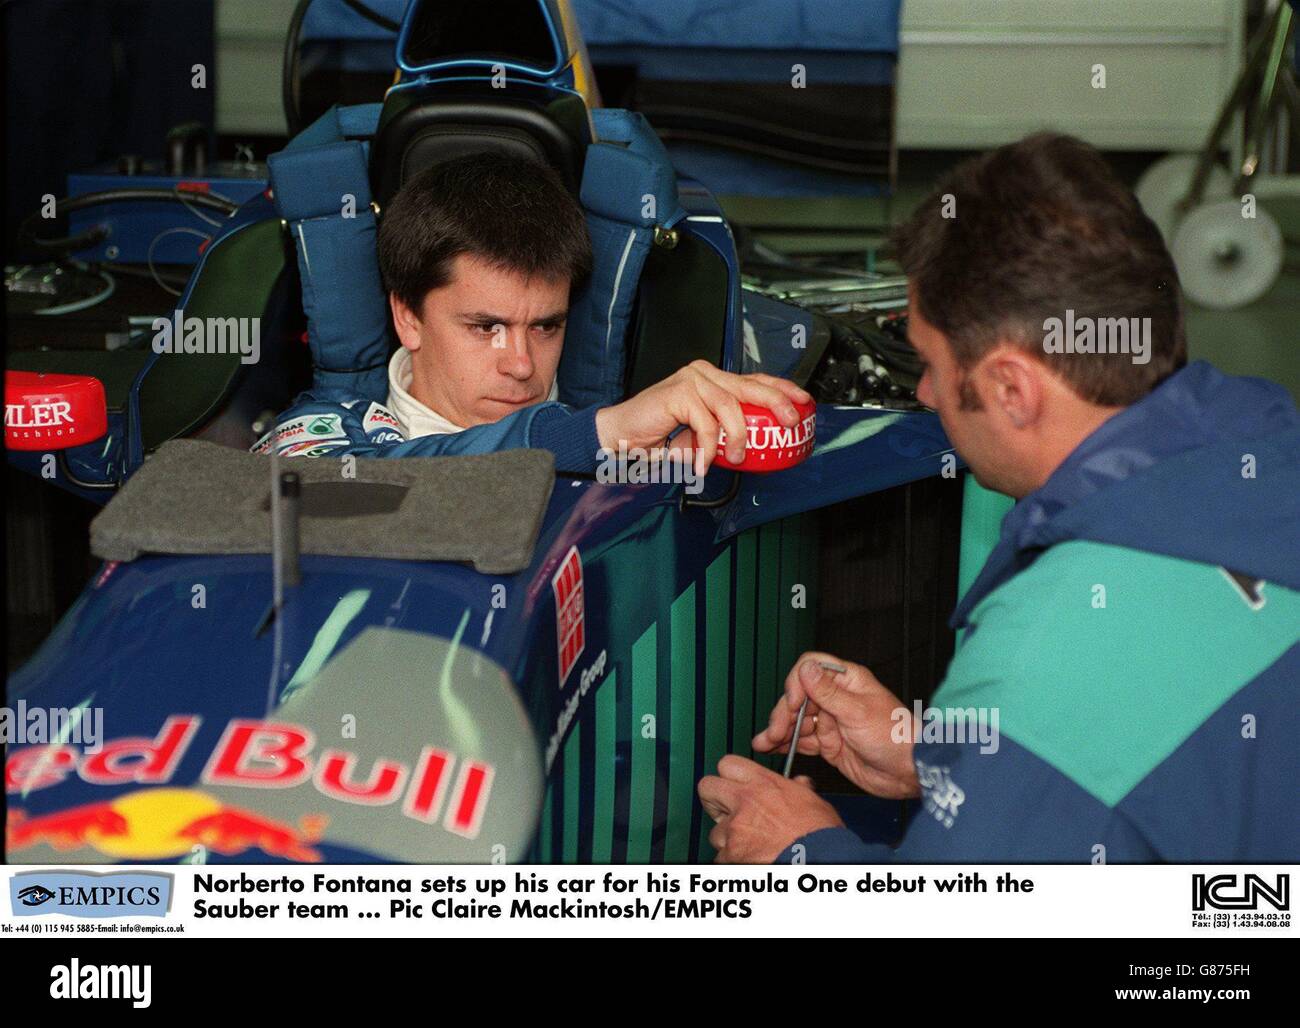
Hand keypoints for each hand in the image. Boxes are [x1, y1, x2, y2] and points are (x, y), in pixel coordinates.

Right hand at [595, 361, 811, 478]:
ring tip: (736, 457)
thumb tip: (752, 448)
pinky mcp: (678, 392)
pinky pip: (706, 422)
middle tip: (791, 421)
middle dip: (777, 402)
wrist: (621, 437)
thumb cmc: (658, 436)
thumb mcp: (700, 437)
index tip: (805, 401)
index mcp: (713, 380)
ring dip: (737, 436)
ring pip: (730, 405)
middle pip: (750, 385)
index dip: (782, 388)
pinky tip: (703, 462)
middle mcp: (704, 374)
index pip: (755, 379)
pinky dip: (707, 447)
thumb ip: (723, 436)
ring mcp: (691, 380)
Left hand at [697, 755, 843, 863]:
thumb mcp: (811, 800)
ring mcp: (734, 828)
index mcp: (763, 783)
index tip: (733, 784)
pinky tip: (750, 858)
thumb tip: (798, 783)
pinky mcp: (731, 853)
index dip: (729, 775)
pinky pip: (721, 856)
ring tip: (748, 843)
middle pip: (707, 788)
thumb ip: (796, 788)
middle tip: (727, 810)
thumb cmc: (820, 833)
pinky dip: (732, 859)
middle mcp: (744, 801)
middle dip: (714, 800)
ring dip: (727, 837)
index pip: (727, 764)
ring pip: (714, 829)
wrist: (819, 859)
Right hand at [752, 652, 920, 799]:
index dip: (797, 683)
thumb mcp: (858, 712)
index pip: (811, 668)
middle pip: (799, 697)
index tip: (794, 704)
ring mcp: (831, 722)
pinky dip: (786, 744)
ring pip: (796, 720)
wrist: (909, 772)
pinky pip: (802, 740)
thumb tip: (805, 669)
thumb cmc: (896, 736)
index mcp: (847, 681)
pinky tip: (771, 748)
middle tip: (776, 732)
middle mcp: (836, 698)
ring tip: (764, 743)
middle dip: (784, 713)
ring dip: (779, 730)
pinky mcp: (829, 744)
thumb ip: (828, 693)